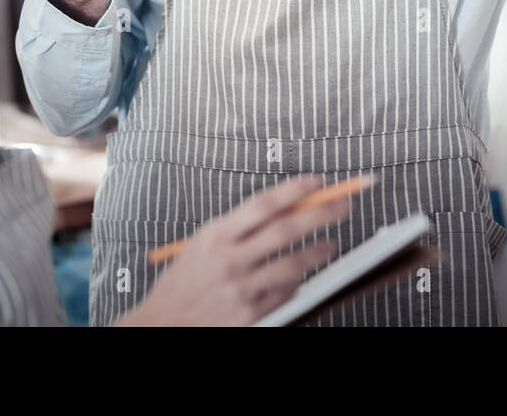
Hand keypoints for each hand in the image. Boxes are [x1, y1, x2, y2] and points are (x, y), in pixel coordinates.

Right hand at [117, 175, 357, 325]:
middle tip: (343, 205)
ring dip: (318, 251)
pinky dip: (296, 282)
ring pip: (293, 263)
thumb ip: (241, 226)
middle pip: (286, 229)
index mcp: (216, 235)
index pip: (264, 204)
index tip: (318, 182)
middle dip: (321, 214)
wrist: (163, 323)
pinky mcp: (250, 313)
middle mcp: (229, 259)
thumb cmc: (185, 280)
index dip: (295, 190)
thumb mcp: (204, 243)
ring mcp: (241, 288)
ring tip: (329, 245)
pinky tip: (298, 277)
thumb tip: (287, 207)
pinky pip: (286, 293)